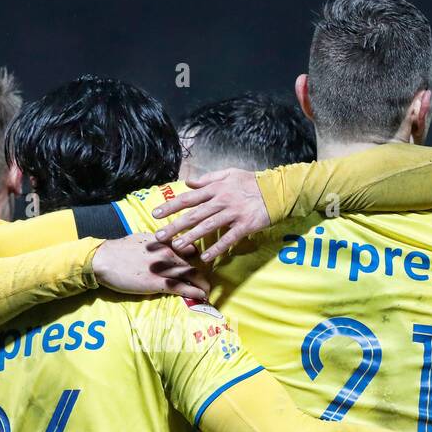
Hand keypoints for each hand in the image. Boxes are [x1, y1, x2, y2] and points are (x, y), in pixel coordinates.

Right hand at [91, 234, 210, 300]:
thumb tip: (164, 243)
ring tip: (208, 291)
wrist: (104, 259)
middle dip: (203, 273)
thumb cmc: (118, 249)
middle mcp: (167, 252)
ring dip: (203, 284)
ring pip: (191, 275)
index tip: (199, 264)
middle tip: (208, 281)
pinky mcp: (158, 283)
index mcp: (163, 241)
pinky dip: (195, 292)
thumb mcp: (141, 238)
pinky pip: (182, 288)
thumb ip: (156, 241)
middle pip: (194, 262)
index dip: (197, 256)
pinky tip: (202, 296)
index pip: (189, 246)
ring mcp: (164, 268)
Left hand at [150, 168, 269, 262]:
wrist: (276, 190)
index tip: (155, 213)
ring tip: (177, 246)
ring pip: (207, 227)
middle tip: (159, 236)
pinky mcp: (244, 225)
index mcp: (215, 189)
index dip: (170, 206)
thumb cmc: (251, 182)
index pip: (187, 198)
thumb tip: (188, 183)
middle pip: (193, 214)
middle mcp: (221, 201)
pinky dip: (217, 248)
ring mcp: (232, 214)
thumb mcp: (228, 174)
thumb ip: (207, 179)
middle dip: (175, 226)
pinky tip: (206, 257)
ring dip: (191, 237)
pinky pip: (228, 238)